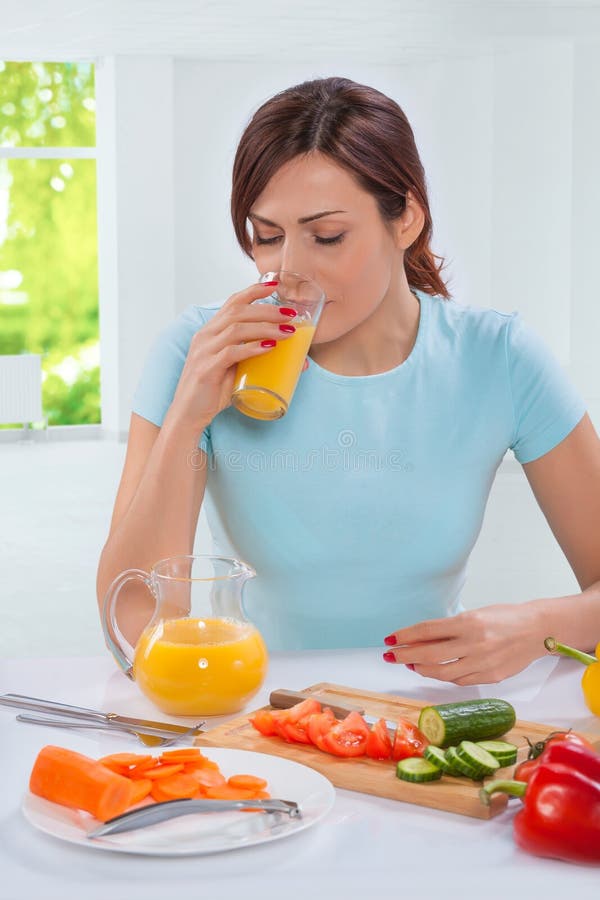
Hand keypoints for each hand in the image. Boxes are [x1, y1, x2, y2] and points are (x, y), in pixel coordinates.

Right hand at [165, 280, 300, 434]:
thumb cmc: (212, 391)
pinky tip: (269, 348)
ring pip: (236, 329)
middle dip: (267, 310)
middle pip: (238, 312)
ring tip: (287, 332)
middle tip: (290, 315)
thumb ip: (256, 358)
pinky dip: (252, 348)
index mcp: (211, 332)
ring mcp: (204, 351)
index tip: (275, 285)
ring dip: (265, 328)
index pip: (232, 302)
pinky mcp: (206, 369)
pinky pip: (231, 352)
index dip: (253, 291)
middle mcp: (205, 336)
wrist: (188, 414)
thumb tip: (295, 358)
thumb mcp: (236, 369)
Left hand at [382, 603, 545, 684]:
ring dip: (421, 669)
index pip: (427, 631)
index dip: (405, 636)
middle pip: (429, 655)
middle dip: (405, 656)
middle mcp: (474, 644)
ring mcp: (482, 663)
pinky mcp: (490, 677)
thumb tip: (419, 639)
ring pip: (442, 673)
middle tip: (390, 656)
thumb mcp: (474, 614)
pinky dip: (444, 676)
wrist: (537, 630)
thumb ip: (449, 629)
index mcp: (468, 623)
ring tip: (411, 664)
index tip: (390, 639)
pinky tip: (435, 671)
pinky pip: (459, 680)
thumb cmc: (504, 617)